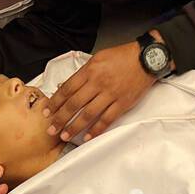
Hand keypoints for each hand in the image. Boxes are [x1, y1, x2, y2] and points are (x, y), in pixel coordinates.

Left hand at [42, 40, 157, 141]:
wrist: (146, 58)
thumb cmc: (123, 57)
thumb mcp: (98, 58)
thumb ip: (84, 73)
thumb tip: (68, 87)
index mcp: (90, 71)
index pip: (67, 89)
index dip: (55, 102)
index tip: (48, 111)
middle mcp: (98, 83)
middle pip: (74, 104)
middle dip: (60, 118)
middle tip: (52, 129)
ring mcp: (110, 94)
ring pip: (88, 114)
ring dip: (74, 127)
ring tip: (65, 135)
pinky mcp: (122, 103)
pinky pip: (107, 119)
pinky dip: (96, 129)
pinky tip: (88, 136)